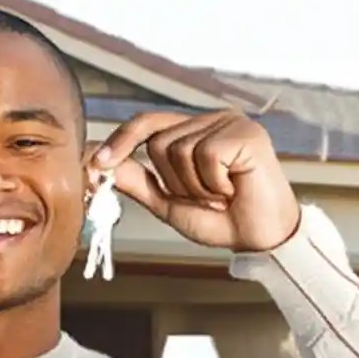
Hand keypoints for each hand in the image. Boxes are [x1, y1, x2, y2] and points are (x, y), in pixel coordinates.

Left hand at [88, 109, 300, 252]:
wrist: (260, 238)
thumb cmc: (221, 220)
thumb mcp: (169, 203)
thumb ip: (138, 182)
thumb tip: (98, 164)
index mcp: (192, 130)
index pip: (147, 123)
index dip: (121, 140)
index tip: (98, 163)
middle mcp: (211, 119)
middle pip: (159, 142)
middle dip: (174, 181)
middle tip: (206, 197)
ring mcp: (230, 122)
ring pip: (179, 150)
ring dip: (196, 186)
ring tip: (222, 194)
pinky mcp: (246, 132)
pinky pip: (206, 156)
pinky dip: (215, 183)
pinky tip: (235, 189)